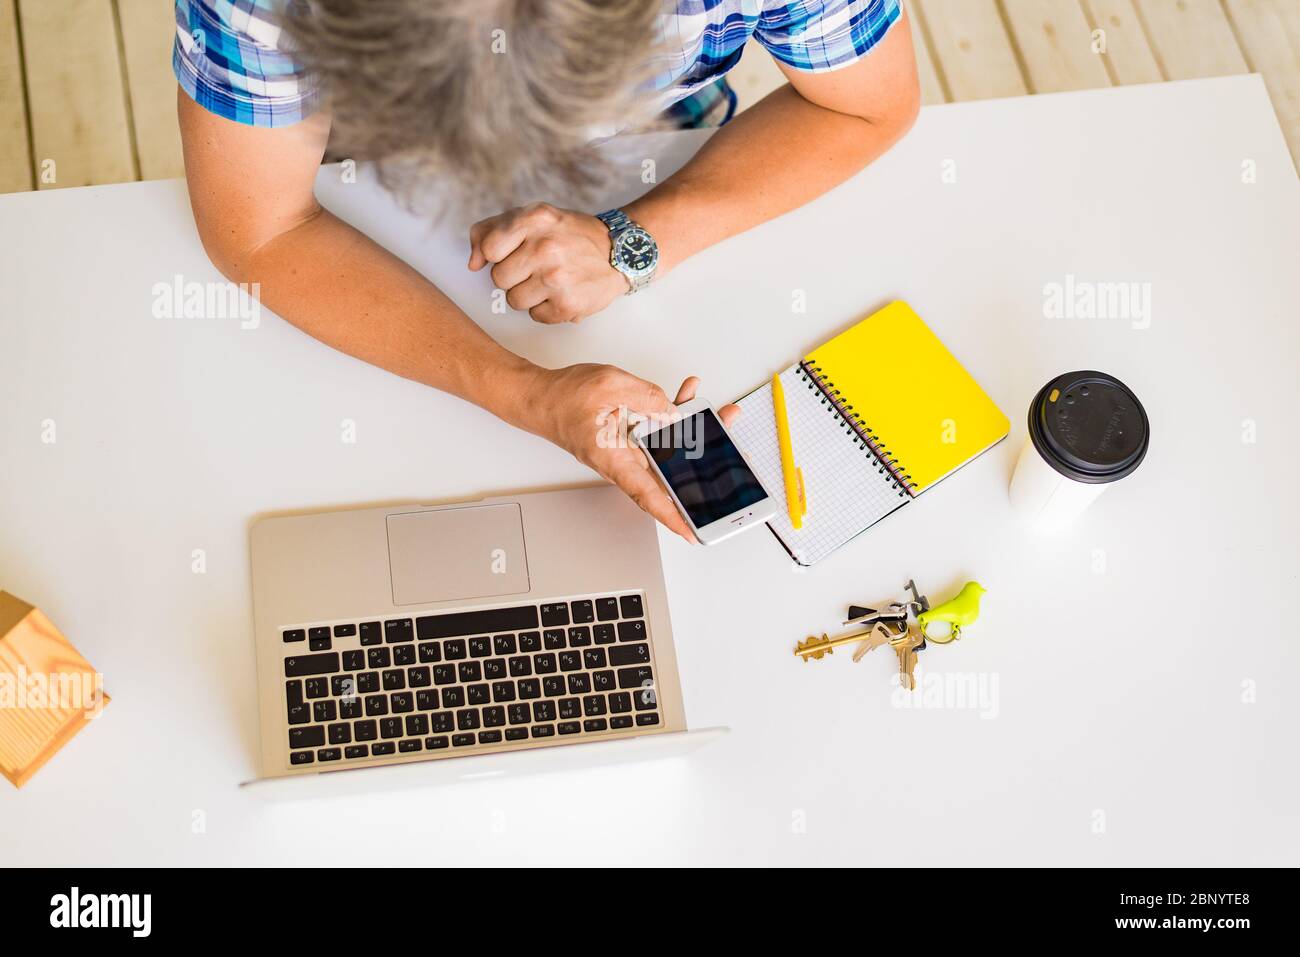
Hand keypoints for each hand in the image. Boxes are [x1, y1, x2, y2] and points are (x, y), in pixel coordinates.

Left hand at [468, 203, 627, 323]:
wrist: (621, 252)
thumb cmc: (571, 235)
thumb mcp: (533, 217)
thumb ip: (492, 230)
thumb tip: (473, 263)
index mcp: (535, 218)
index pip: (489, 248)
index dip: (497, 255)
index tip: (513, 253)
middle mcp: (545, 247)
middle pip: (499, 278)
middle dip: (514, 276)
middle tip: (536, 268)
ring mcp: (556, 278)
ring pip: (513, 300)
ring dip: (528, 295)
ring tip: (549, 282)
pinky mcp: (567, 305)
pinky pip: (535, 316)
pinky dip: (546, 309)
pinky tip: (562, 294)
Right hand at [522, 365, 740, 541]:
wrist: (541, 398)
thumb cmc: (564, 399)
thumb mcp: (609, 387)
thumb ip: (646, 398)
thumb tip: (674, 411)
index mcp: (615, 459)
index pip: (648, 495)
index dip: (673, 516)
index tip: (695, 533)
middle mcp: (624, 461)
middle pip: (670, 472)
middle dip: (705, 463)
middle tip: (733, 450)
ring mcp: (628, 451)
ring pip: (670, 450)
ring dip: (695, 434)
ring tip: (721, 416)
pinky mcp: (630, 437)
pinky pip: (659, 431)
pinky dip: (676, 414)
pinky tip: (688, 396)